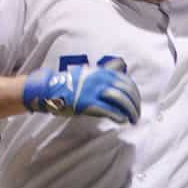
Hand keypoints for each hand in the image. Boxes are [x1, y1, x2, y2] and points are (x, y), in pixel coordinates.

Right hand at [23, 58, 140, 122]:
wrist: (50, 89)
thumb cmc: (71, 84)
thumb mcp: (90, 73)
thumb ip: (105, 72)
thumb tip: (122, 67)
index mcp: (102, 72)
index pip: (127, 82)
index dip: (136, 95)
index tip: (137, 103)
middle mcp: (100, 80)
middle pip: (127, 92)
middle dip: (135, 105)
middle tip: (137, 115)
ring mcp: (94, 91)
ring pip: (121, 101)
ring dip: (130, 112)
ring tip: (132, 120)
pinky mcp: (87, 103)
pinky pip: (108, 110)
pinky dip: (118, 116)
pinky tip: (122, 121)